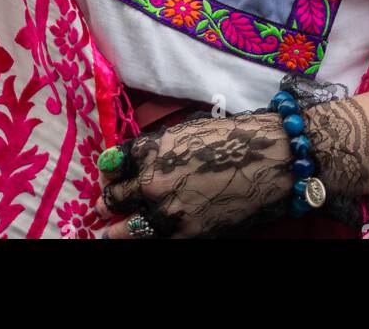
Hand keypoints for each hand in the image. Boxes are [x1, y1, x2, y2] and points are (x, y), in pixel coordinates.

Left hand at [94, 108, 293, 239]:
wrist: (266, 159)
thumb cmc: (230, 137)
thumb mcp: (186, 130)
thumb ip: (159, 147)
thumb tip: (140, 160)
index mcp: (150, 150)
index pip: (113, 163)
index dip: (109, 170)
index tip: (108, 174)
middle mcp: (151, 180)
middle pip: (115, 196)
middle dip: (108, 200)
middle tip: (102, 205)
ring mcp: (166, 210)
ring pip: (126, 227)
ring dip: (115, 228)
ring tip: (106, 231)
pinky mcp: (184, 232)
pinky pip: (153, 238)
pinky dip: (142, 237)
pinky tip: (134, 237)